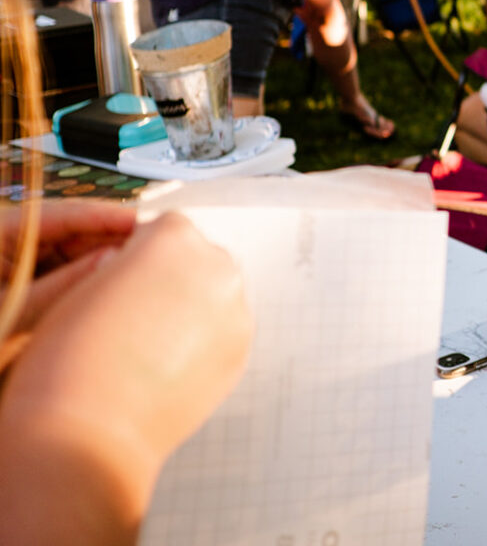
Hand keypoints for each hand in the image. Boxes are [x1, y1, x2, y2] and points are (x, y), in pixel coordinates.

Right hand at [3, 211, 251, 466]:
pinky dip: (205, 343)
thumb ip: (129, 265)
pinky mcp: (243, 351)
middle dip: (175, 279)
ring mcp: (235, 310)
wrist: (89, 429)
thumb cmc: (72, 359)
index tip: (126, 278)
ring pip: (216, 296)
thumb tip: (145, 268)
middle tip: (139, 315)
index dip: (141, 254)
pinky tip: (169, 367)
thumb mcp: (87, 284)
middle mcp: (216, 266)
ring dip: (193, 310)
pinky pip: (225, 333)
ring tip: (151, 346)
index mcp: (174, 238)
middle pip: (200, 259)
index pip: (167, 228)